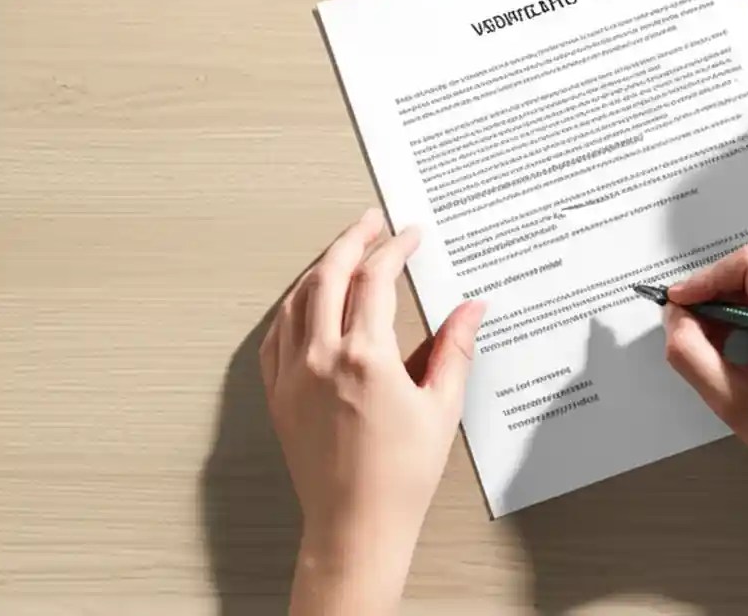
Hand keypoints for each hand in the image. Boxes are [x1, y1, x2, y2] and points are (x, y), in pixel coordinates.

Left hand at [260, 208, 484, 614]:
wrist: (355, 524)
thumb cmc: (400, 475)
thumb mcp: (441, 408)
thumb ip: (455, 349)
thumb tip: (471, 309)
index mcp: (365, 357)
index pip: (376, 279)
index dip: (395, 248)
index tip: (409, 236)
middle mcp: (321, 358)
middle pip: (329, 275)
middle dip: (352, 239)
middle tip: (371, 223)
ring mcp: (292, 375)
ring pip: (297, 298)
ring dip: (320, 267)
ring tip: (342, 253)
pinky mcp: (278, 394)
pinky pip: (277, 334)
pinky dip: (293, 306)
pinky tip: (307, 301)